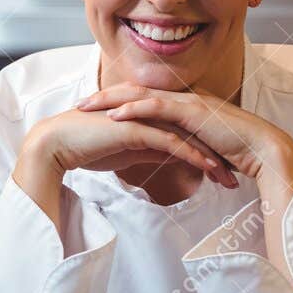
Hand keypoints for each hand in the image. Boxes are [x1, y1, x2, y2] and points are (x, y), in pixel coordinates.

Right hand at [21, 107, 238, 187]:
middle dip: (216, 155)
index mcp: (148, 117)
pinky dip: (192, 156)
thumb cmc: (86, 147)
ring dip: (210, 158)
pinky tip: (208, 169)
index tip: (222, 171)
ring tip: (228, 179)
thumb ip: (147, 149)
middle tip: (234, 177)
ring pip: (187, 137)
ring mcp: (145, 118)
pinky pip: (172, 142)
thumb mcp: (125, 150)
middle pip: (192, 133)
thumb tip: (165, 157)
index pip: (184, 133)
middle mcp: (150, 113)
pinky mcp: (138, 128)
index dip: (205, 151)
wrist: (58, 143)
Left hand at [74, 83, 292, 187]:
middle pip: (135, 90)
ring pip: (140, 94)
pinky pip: (157, 108)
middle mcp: (184, 97)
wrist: (263, 151)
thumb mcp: (203, 147)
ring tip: (85, 107)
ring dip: (110, 100)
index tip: (93, 110)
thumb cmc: (238, 153)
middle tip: (78, 103)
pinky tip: (113, 116)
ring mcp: (188, 101)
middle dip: (105, 96)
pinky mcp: (193, 112)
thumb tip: (170, 156)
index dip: (117, 101)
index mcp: (184, 104)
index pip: (144, 98)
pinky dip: (133, 109)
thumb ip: (185, 146)